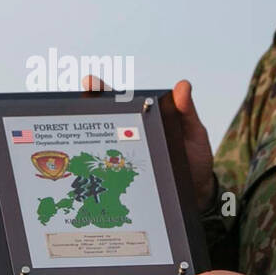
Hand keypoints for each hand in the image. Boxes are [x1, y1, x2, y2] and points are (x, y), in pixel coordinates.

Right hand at [81, 76, 214, 209]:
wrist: (197, 191)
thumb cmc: (195, 157)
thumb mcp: (193, 132)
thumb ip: (186, 111)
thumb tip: (183, 86)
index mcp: (147, 118)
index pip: (121, 101)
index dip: (103, 91)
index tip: (90, 83)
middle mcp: (132, 134)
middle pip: (106, 120)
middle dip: (88, 110)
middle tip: (78, 104)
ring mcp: (126, 155)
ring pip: (103, 144)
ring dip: (91, 139)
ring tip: (83, 133)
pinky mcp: (126, 176)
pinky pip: (111, 170)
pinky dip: (100, 168)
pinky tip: (93, 167)